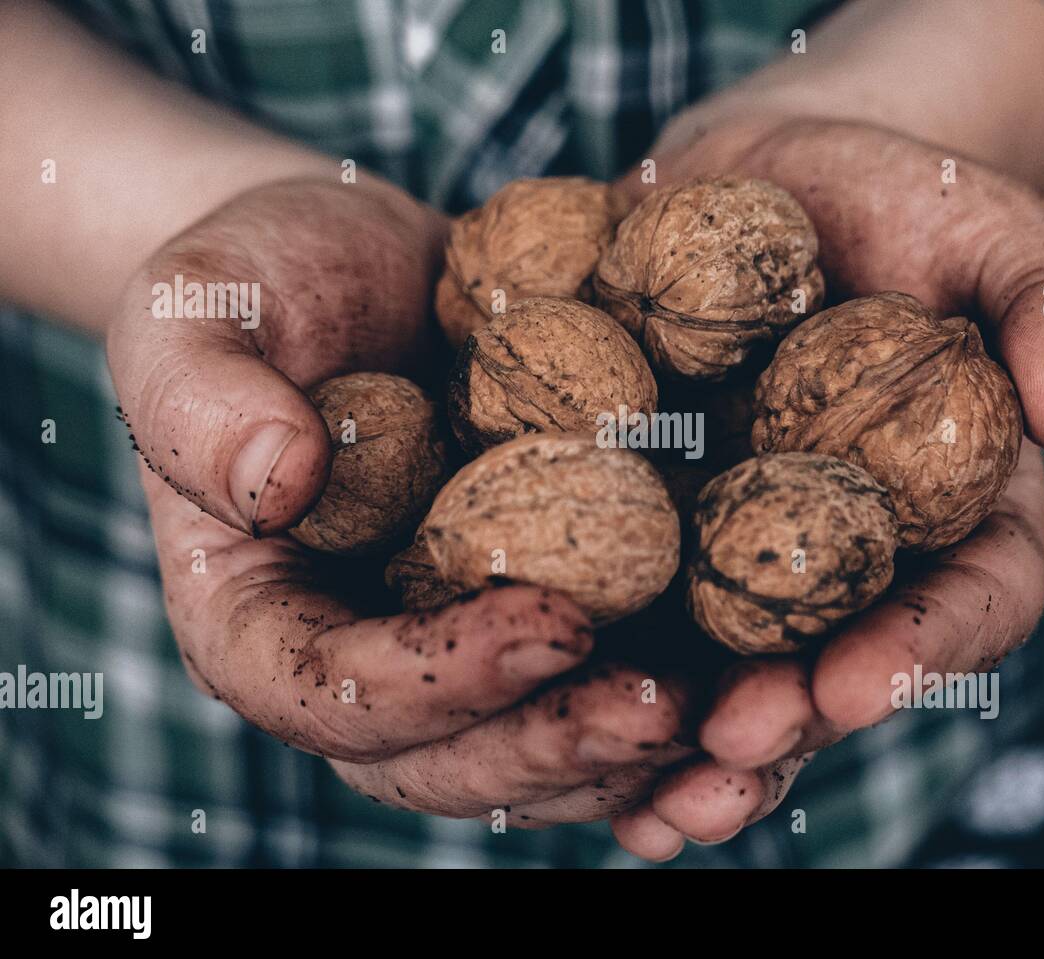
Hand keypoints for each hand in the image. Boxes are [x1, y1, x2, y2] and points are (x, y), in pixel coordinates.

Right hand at [109, 179, 694, 829]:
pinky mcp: (542, 620)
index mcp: (260, 622)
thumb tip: (279, 484)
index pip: (332, 692)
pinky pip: (602, 697)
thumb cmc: (263, 285)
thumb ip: (201, 396)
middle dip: (559, 741)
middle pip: (449, 759)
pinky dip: (680, 718)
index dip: (440, 679)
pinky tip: (760, 695)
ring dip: (637, 760)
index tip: (553, 619)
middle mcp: (363, 665)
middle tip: (664, 705)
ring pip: (539, 757)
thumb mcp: (198, 306)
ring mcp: (458, 656)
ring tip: (736, 719)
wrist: (366, 275)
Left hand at [605, 116, 1043, 857]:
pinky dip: (589, 672)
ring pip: (723, 670)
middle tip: (733, 748)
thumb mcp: (986, 226)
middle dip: (786, 724)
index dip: (920, 652)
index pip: (965, 601)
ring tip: (645, 801)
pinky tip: (542, 717)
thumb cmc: (890, 201)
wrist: (753, 179)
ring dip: (682, 746)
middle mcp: (849, 559)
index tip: (856, 684)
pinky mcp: (646, 528)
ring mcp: (741, 553)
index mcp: (953, 510)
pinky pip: (623, 612)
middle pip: (830, 666)